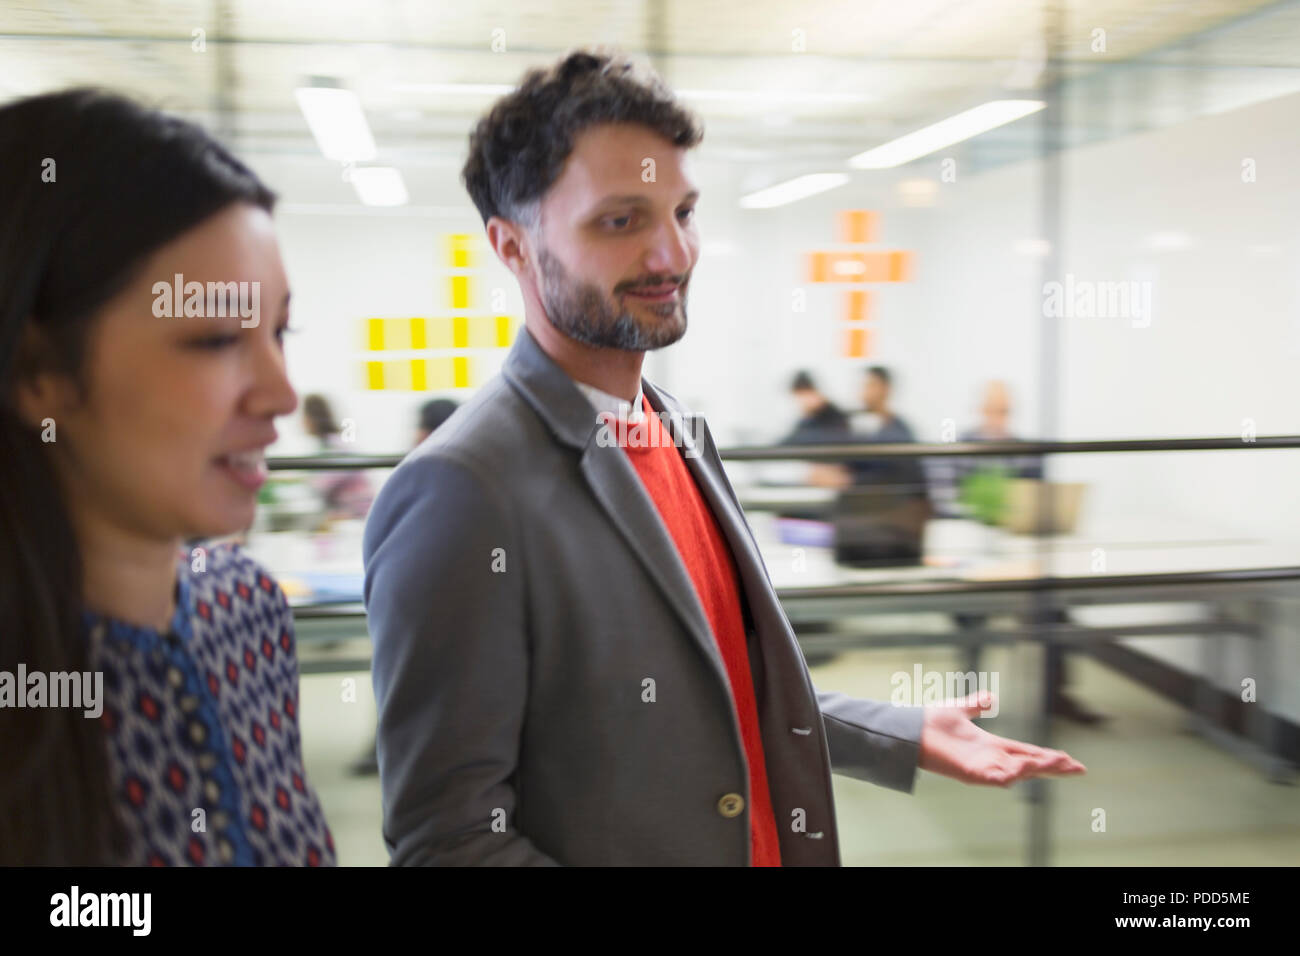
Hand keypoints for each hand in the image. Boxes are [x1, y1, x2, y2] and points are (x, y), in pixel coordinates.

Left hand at [919, 692, 1085, 786]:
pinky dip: (1011, 775)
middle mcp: (990, 760)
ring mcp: (981, 768)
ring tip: (1058, 762)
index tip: (1071, 760)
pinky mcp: (970, 773)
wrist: (909, 727)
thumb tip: (989, 697)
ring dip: (1037, 768)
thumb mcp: (960, 710)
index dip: (1048, 757)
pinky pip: (995, 778)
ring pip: (1018, 773)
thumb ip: (976, 705)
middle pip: (1029, 765)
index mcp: (991, 746)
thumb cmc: (931, 722)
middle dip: (1052, 767)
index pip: (1027, 752)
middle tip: (1077, 767)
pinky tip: (1026, 768)